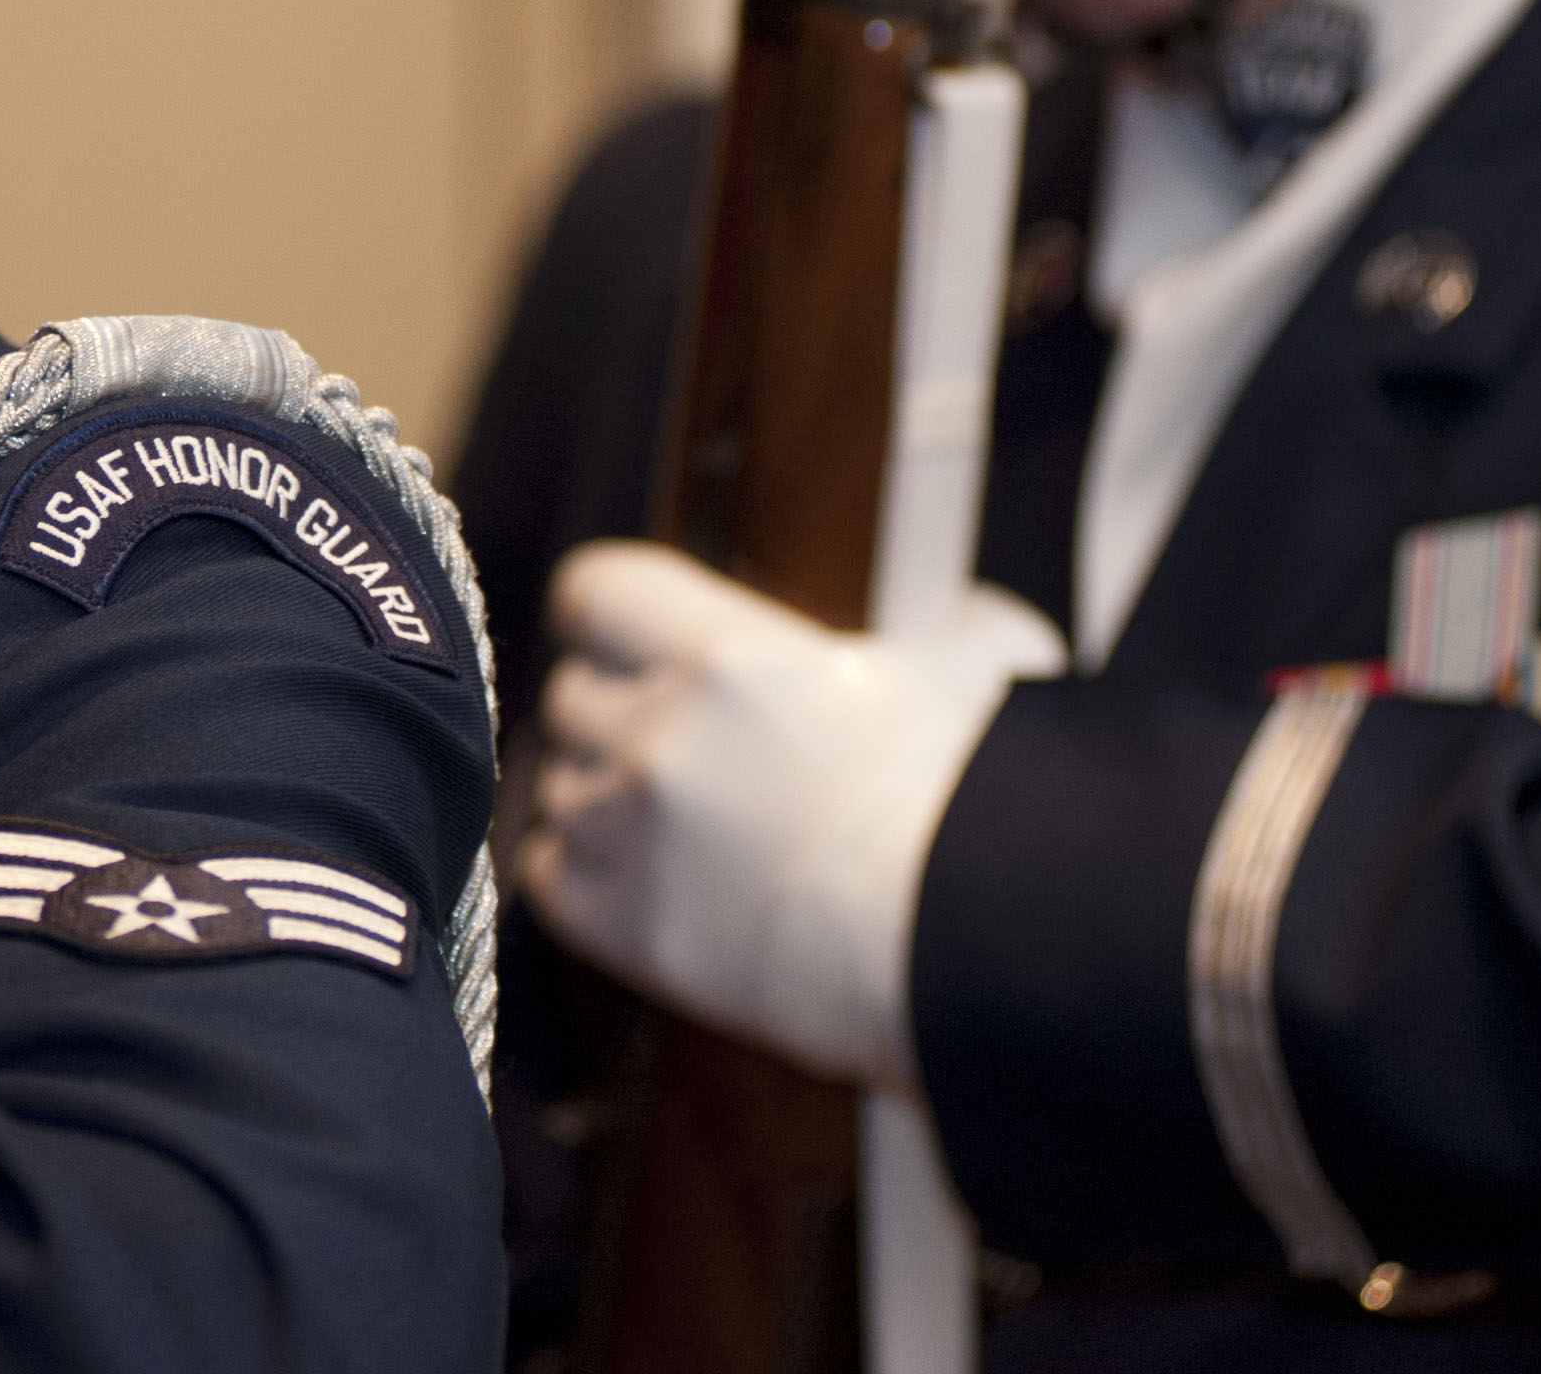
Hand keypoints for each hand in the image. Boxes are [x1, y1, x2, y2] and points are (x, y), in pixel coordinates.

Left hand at [515, 539, 1064, 1089]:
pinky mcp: (629, 930)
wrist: (982, 949)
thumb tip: (946, 614)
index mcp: (727, 654)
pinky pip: (550, 880)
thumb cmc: (990, 803)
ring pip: (560, 789)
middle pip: (571, 697)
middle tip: (682, 750)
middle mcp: (659, 732)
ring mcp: (633, 834)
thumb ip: (932, 624)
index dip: (604, 617)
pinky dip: (585, 878)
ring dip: (604, 801)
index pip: (594, 593)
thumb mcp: (977, 665)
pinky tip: (645, 884)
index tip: (622, 638)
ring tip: (682, 832)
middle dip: (616, 716)